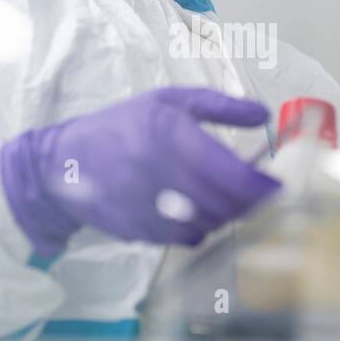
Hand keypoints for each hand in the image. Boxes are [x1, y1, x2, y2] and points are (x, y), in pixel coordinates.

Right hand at [0, 87, 280, 257]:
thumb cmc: (122, 125)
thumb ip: (219, 106)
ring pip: (211, 225)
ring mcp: (149, 207)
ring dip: (224, 216)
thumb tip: (263, 114)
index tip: (276, 185)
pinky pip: (187, 239)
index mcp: (171, 135)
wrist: (63, 162)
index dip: (262, 186)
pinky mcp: (140, 231)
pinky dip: (199, 229)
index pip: (233, 175)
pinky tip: (192, 211)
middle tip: (255, 194)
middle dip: (249, 203)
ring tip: (221, 199)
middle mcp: (161, 173)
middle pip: (227, 205)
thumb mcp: (167, 101)